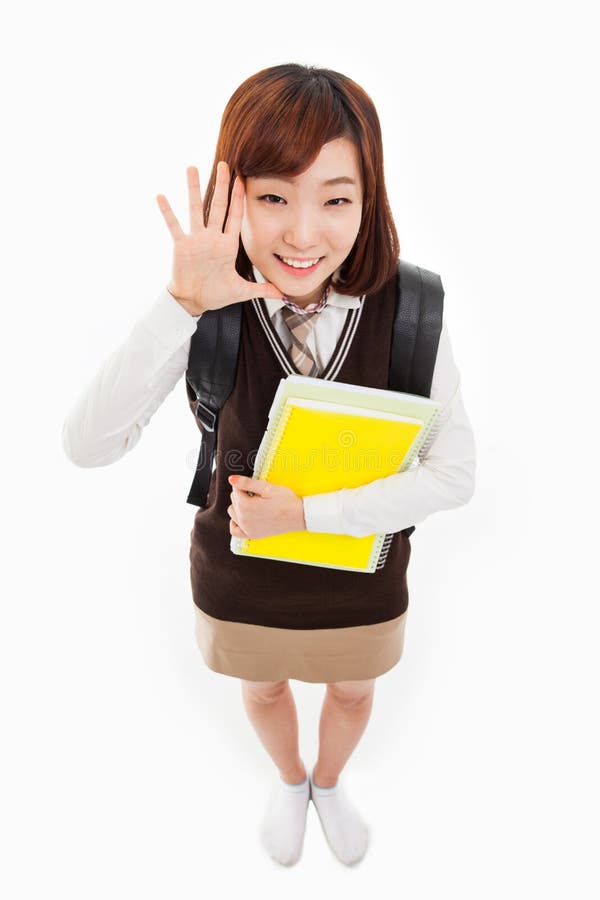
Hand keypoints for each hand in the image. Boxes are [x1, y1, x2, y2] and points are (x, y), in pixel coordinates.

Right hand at [156, 162, 283, 314]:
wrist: (194, 301)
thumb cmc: (216, 294)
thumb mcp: (242, 292)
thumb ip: (262, 290)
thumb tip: (283, 294)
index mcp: (227, 245)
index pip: (235, 216)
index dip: (239, 198)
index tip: (242, 179)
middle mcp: (212, 238)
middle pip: (218, 206)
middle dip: (221, 185)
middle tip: (224, 164)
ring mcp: (196, 240)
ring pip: (195, 209)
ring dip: (193, 189)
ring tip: (191, 168)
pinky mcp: (181, 246)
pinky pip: (174, 226)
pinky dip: (167, 212)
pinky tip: (161, 196)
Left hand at [226, 475, 305, 539]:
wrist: (299, 516)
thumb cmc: (286, 501)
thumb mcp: (267, 488)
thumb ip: (246, 483)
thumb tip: (232, 479)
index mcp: (245, 506)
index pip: (235, 489)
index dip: (245, 485)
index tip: (256, 487)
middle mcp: (243, 519)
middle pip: (233, 500)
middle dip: (242, 495)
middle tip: (258, 495)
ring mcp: (247, 528)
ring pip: (232, 513)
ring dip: (239, 507)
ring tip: (253, 505)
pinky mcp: (252, 535)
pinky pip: (235, 530)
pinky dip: (236, 523)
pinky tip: (243, 518)